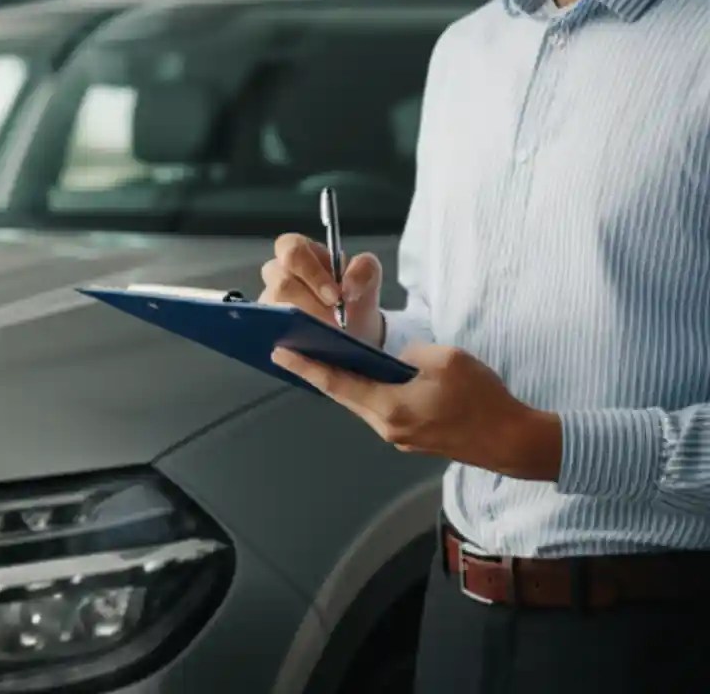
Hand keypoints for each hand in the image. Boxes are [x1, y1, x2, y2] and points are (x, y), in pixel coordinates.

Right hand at [259, 233, 384, 347]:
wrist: (354, 334)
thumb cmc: (353, 301)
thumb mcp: (367, 281)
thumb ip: (365, 270)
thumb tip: (348, 287)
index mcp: (303, 254)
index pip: (292, 248)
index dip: (310, 270)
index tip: (335, 295)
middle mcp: (280, 274)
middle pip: (278, 278)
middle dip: (307, 299)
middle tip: (333, 317)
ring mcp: (270, 300)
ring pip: (273, 305)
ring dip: (301, 319)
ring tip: (325, 331)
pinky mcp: (268, 324)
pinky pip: (270, 327)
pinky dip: (290, 335)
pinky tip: (308, 344)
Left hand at [271, 342, 563, 480]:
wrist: (513, 441)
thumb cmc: (483, 400)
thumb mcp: (446, 360)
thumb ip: (410, 355)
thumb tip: (395, 359)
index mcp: (391, 408)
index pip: (337, 384)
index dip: (306, 367)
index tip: (281, 354)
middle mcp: (388, 427)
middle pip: (344, 396)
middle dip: (320, 372)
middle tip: (295, 351)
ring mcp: (400, 436)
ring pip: (363, 404)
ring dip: (346, 383)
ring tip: (328, 360)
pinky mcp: (413, 438)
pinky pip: (382, 410)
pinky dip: (370, 393)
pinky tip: (369, 378)